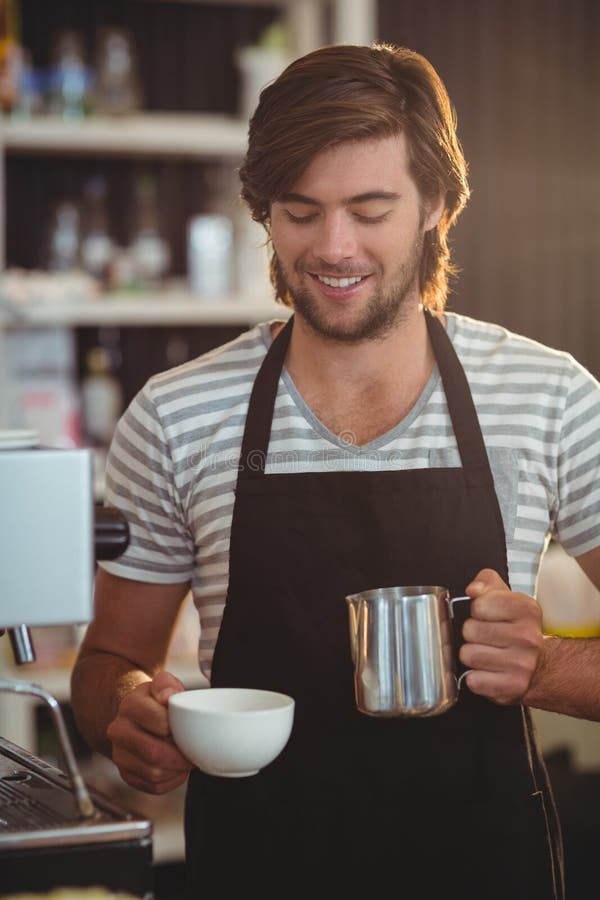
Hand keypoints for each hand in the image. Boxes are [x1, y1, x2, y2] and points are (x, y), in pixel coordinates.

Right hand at [107, 670, 192, 793]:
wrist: (138, 716)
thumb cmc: (156, 701)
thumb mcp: (163, 684)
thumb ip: (167, 684)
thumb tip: (168, 696)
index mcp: (130, 706)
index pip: (159, 722)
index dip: (180, 729)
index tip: (191, 728)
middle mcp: (119, 731)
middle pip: (154, 753)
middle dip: (180, 756)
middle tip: (194, 752)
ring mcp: (119, 755)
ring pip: (153, 773)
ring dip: (176, 770)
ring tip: (186, 760)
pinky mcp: (126, 774)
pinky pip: (152, 786)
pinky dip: (171, 781)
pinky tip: (177, 769)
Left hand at [460, 569, 544, 704]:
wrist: (542, 667)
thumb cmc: (517, 629)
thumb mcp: (506, 597)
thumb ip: (486, 582)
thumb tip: (473, 590)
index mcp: (527, 610)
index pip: (479, 604)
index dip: (478, 610)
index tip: (488, 615)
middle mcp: (528, 637)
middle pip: (470, 630)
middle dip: (472, 633)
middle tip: (487, 637)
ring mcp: (522, 664)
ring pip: (468, 654)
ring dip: (472, 655)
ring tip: (488, 654)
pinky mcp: (512, 687)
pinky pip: (473, 680)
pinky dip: (476, 677)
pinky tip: (489, 672)